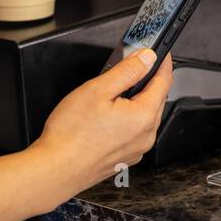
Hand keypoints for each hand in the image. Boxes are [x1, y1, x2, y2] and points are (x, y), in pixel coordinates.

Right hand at [30, 49, 173, 190]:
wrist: (55, 169)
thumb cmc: (71, 134)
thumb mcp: (98, 89)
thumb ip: (127, 71)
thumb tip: (147, 58)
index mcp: (144, 117)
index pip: (164, 81)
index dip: (162, 62)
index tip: (161, 51)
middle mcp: (146, 136)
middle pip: (155, 99)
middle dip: (147, 80)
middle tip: (132, 65)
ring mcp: (136, 150)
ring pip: (144, 116)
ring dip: (136, 100)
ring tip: (113, 92)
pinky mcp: (125, 159)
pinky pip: (134, 132)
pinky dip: (128, 118)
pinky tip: (108, 116)